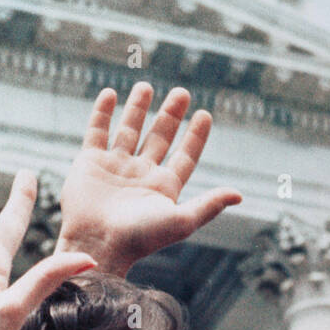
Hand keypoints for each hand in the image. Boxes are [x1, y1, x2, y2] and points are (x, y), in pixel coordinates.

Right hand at [57, 83, 241, 275]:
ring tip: (146, 86)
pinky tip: (110, 93)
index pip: (185, 156)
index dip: (195, 136)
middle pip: (160, 137)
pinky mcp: (89, 162)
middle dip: (171, 115)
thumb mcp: (181, 221)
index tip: (205, 114)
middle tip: (182, 91)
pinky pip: (97, 131)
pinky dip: (103, 112)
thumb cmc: (141, 238)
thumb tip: (239, 194)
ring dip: (138, 108)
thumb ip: (209, 205)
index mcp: (163, 187)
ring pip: (129, 130)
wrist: (98, 244)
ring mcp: (115, 166)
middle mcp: (141, 174)